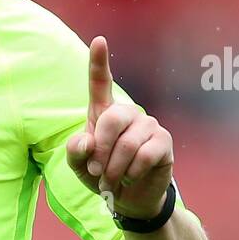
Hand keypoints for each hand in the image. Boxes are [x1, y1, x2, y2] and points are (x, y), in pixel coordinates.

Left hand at [65, 36, 172, 220]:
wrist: (128, 199)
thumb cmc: (101, 175)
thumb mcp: (79, 166)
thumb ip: (75, 151)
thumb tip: (86, 141)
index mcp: (103, 113)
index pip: (100, 83)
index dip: (99, 62)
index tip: (99, 40)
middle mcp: (127, 113)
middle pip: (112, 119)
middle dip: (100, 150)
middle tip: (96, 171)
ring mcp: (148, 125)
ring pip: (127, 144)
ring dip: (113, 169)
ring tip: (111, 180)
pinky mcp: (163, 141)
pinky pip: (144, 155)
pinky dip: (131, 173)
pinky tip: (130, 177)